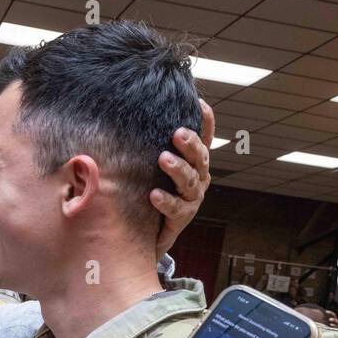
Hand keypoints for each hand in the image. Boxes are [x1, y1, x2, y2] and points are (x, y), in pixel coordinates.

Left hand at [151, 99, 213, 259]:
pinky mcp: (182, 218)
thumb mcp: (151, 168)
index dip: (206, 122)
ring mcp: (192, 198)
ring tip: (163, 159)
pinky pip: (176, 208)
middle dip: (190, 144)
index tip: (200, 103)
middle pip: (200, 158)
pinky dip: (166, 201)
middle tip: (177, 134)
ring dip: (178, 169)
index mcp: (194, 162)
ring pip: (190, 181)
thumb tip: (130, 114)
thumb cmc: (150, 192)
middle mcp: (198, 178)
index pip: (204, 139)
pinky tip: (154, 195)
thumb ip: (148, 146)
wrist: (149, 234)